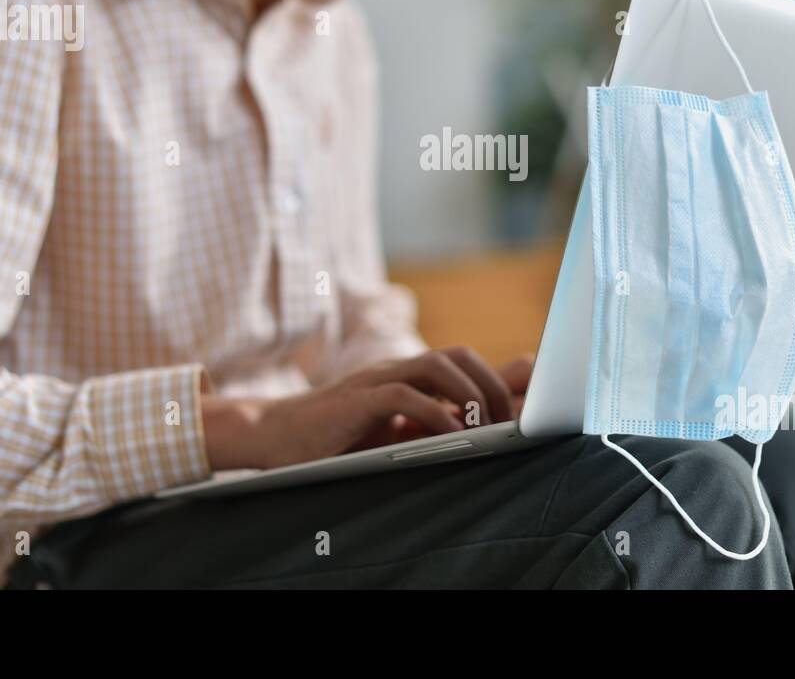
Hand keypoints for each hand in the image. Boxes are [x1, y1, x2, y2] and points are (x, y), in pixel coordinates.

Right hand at [201, 346, 526, 470]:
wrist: (275, 435)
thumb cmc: (333, 439)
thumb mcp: (389, 432)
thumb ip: (426, 427)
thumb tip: (473, 435)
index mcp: (407, 376)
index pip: (462, 361)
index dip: (496, 379)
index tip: (519, 410)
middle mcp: (396, 370)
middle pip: (458, 355)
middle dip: (492, 384)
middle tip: (509, 421)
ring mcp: (376, 380)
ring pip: (437, 365)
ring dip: (469, 393)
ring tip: (486, 425)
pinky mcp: (358, 400)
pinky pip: (404, 395)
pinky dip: (434, 414)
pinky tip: (450, 435)